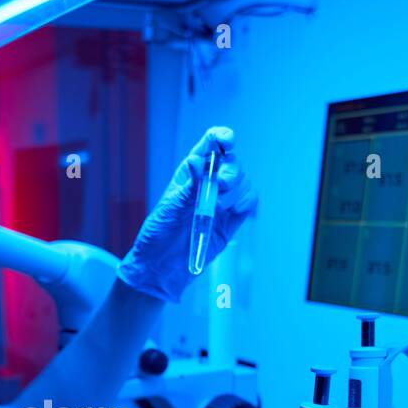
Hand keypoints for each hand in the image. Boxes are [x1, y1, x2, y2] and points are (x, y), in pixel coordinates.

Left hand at [117, 126, 256, 302]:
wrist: (161, 268)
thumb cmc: (158, 235)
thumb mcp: (170, 207)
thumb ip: (190, 186)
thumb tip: (199, 162)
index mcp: (190, 173)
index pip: (210, 146)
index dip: (221, 138)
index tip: (226, 141)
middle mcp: (208, 184)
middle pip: (231, 163)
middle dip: (230, 170)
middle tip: (220, 185)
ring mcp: (221, 202)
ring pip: (242, 182)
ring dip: (237, 188)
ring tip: (220, 204)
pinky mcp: (231, 221)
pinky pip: (248, 202)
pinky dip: (247, 202)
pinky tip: (235, 210)